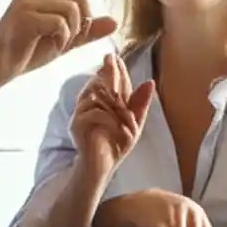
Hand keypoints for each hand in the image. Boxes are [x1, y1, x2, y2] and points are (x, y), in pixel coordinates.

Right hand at [0, 0, 118, 96]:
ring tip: (54, 42)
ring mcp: (26, 0)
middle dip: (83, 20)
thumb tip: (114, 21)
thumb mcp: (63, 41)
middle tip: (67, 38)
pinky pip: (60, 23)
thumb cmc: (26, 51)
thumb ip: (86, 31)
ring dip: (71, 33)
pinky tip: (46, 45)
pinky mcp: (23, 16)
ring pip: (72, 9)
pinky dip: (61, 39)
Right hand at [70, 54, 155, 175]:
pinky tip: (118, 123)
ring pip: (97, 98)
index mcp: (102, 102)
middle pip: (100, 84)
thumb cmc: (115, 146)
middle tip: (112, 59)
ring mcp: (81, 114)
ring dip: (114, 102)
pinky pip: (94, 114)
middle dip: (109, 72)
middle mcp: (88, 105)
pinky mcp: (77, 126)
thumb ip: (140, 104)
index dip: (115, 70)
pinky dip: (108, 118)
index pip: (109, 82)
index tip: (117, 58)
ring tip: (124, 104)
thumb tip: (150, 82)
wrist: (100, 168)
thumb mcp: (133, 124)